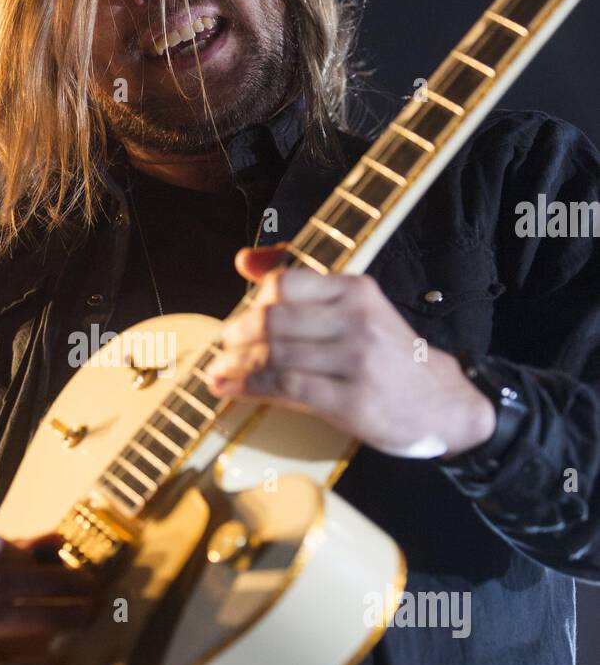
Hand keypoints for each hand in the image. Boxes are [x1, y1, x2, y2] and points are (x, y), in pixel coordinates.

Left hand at [204, 245, 496, 459]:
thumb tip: (243, 260)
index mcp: (356, 291)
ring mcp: (355, 361)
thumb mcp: (358, 310)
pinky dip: (248, 388)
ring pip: (273, 355)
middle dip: (236, 335)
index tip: (240, 318)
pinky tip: (230, 389)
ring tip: (219, 371)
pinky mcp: (351, 401)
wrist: (444, 404)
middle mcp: (357, 320)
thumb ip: (305, 287)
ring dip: (235, 365)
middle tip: (224, 347)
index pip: (286, 282)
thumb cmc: (390, 357)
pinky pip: (285, 387)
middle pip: (272, 320)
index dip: (252, 301)